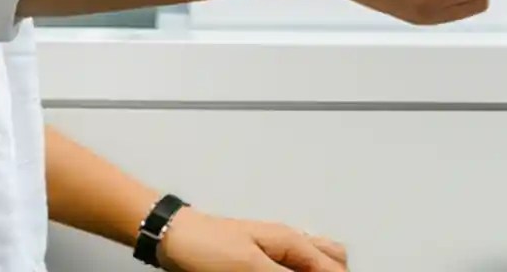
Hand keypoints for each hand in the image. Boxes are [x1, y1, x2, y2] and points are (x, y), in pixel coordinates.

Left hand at [160, 208, 346, 271]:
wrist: (174, 237)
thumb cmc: (206, 246)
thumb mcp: (249, 266)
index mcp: (291, 241)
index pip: (331, 266)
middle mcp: (289, 243)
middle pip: (332, 258)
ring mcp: (275, 250)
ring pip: (314, 260)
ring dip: (319, 270)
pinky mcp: (260, 259)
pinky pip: (294, 265)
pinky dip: (301, 271)